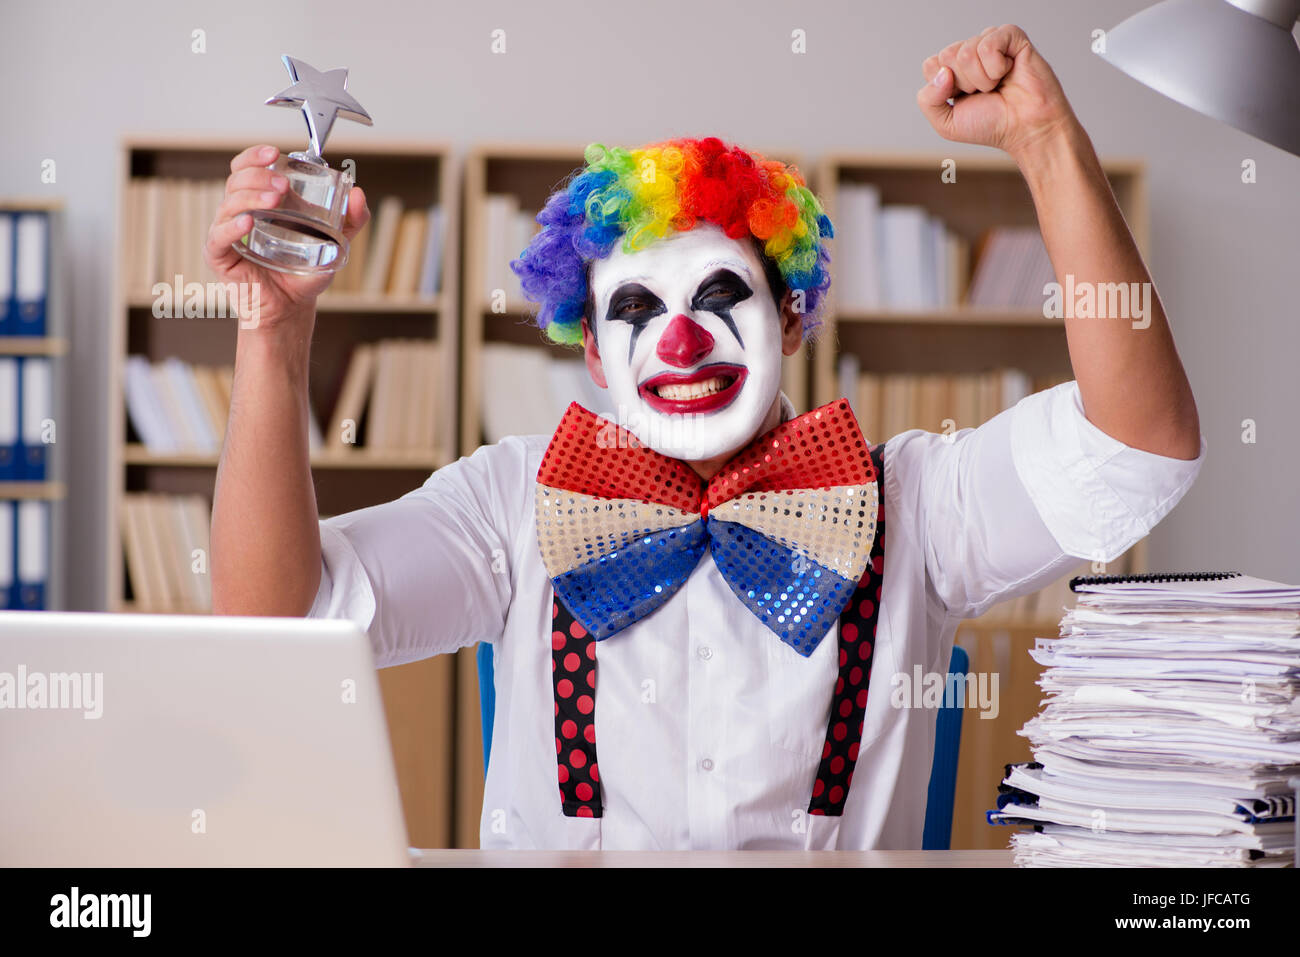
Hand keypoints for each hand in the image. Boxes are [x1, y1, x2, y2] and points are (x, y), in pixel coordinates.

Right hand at [203, 144, 370, 327]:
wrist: (292, 307)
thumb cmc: (303, 270)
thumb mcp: (334, 242)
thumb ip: (350, 220)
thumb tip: (358, 194)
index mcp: (259, 200)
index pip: (247, 167)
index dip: (255, 155)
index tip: (274, 153)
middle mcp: (238, 211)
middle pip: (236, 180)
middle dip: (258, 175)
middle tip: (283, 184)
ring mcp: (227, 232)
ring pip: (228, 203)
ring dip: (250, 196)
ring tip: (274, 199)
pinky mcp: (219, 256)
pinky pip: (218, 236)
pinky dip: (231, 226)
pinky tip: (247, 221)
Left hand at [916, 25, 1078, 159]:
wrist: (1026, 129)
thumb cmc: (991, 125)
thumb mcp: (946, 123)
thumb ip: (927, 100)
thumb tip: (942, 72)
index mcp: (953, 70)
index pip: (931, 65)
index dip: (945, 87)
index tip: (964, 99)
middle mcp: (970, 53)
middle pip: (947, 56)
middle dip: (963, 83)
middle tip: (985, 93)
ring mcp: (991, 43)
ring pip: (966, 51)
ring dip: (982, 79)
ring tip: (998, 85)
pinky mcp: (1012, 37)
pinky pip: (989, 44)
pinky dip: (996, 66)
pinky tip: (1008, 73)